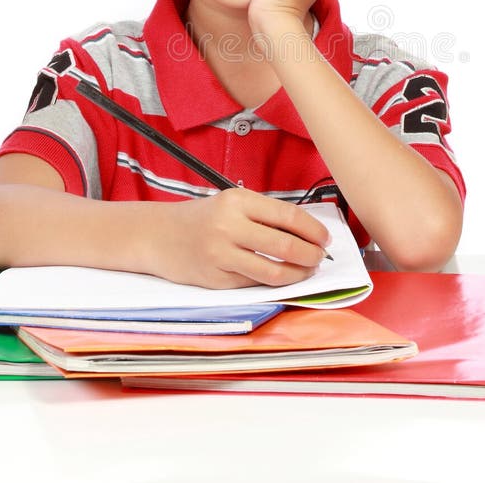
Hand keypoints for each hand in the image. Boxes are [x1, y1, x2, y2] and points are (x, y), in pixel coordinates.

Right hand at [146, 188, 330, 288]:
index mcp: (237, 201)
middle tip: (320, 258)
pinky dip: (273, 282)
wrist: (159, 236)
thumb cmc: (203, 218)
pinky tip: (280, 276)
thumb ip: (265, 215)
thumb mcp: (232, 204)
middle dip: (311, 255)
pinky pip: (255, 283)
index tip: (325, 238)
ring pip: (273, 272)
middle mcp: (228, 227)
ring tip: (306, 270)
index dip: (313, 230)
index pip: (288, 217)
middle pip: (285, 246)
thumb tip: (307, 233)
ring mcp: (221, 255)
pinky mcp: (216, 280)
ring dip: (298, 274)